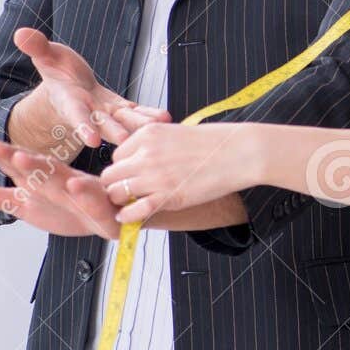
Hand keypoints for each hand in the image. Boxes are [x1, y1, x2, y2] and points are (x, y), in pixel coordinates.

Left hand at [0, 135, 121, 238]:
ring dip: (46, 169)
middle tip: (1, 150)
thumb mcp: (21, 204)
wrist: (110, 217)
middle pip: (38, 165)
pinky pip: (93, 198)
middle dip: (20, 158)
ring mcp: (80, 190)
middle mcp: (59, 178)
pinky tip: (75, 184)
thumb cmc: (64, 207)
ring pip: (63, 177)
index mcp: (39, 176)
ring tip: (26, 160)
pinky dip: (85, 191)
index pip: (17, 163)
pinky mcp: (101, 207)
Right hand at [11, 27, 169, 150]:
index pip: (75, 116)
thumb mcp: (46, 56)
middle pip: (103, 125)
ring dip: (139, 125)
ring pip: (124, 121)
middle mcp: (89, 112)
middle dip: (115, 132)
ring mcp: (106, 113)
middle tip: (127, 141)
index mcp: (69, 102)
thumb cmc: (57, 72)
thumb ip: (37, 47)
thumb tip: (20, 32)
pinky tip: (165, 116)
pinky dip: (148, 114)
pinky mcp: (120, 107)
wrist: (69, 86)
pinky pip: (136, 113)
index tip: (91, 140)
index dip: (83, 127)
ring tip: (157, 126)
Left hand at [99, 123, 262, 223]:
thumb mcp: (176, 132)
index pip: (117, 156)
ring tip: (129, 205)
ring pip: (116, 193)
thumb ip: (155, 144)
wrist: (239, 153)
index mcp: (148, 135)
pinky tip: (129, 217)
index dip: (123, 168)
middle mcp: (146, 154)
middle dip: (115, 185)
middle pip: (110, 175)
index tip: (132, 176)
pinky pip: (133, 210)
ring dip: (120, 201)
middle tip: (126, 193)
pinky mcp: (167, 196)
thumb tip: (142, 159)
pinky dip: (128, 216)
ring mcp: (155, 176)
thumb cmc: (215, 143)